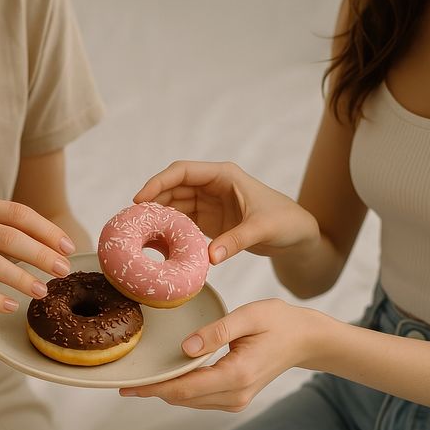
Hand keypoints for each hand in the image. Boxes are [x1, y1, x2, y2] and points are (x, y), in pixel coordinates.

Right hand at [0, 193, 75, 312]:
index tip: (68, 247)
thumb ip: (0, 233)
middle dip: (40, 254)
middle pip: (6, 235)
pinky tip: (9, 305)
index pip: (16, 212)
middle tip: (62, 271)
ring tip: (41, 291)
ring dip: (20, 277)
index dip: (45, 230)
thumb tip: (50, 247)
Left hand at [120, 299, 321, 410]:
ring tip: (139, 380)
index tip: (128, 387)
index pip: (186, 387)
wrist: (305, 339)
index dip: (154, 389)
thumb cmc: (279, 322)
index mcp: (238, 374)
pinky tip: (165, 377)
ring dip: (165, 392)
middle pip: (183, 398)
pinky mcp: (235, 398)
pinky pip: (200, 398)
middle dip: (153, 391)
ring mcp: (236, 400)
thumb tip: (186, 347)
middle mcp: (236, 394)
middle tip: (123, 382)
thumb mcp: (249, 317)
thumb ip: (217, 332)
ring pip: (189, 401)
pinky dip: (180, 390)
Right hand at [134, 161, 318, 263]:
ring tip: (139, 232)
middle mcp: (212, 186)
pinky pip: (182, 221)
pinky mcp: (208, 221)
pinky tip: (156, 241)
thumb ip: (236, 241)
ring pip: (174, 204)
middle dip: (152, 201)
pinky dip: (168, 229)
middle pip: (173, 187)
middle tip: (132, 221)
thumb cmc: (286, 222)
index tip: (140, 199)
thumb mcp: (263, 229)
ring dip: (158, 216)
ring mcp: (209, 203)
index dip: (159, 182)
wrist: (297, 236)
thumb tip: (210, 257)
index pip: (183, 172)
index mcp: (223, 176)